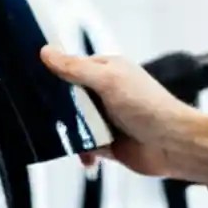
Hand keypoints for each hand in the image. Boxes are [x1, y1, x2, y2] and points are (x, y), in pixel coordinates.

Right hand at [40, 46, 200, 178]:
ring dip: (69, 133)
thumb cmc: (150, 107)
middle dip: (58, 109)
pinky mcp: (106, 142)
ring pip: (72, 123)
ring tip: (73, 137)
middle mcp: (105, 93)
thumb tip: (48, 52)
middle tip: (51, 115)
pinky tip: (87, 155)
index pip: (71, 67)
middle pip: (67, 98)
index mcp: (107, 70)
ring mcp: (105, 118)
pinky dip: (81, 151)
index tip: (34, 81)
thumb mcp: (108, 80)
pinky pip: (83, 145)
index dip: (53, 74)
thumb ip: (76, 68)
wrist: (173, 145)